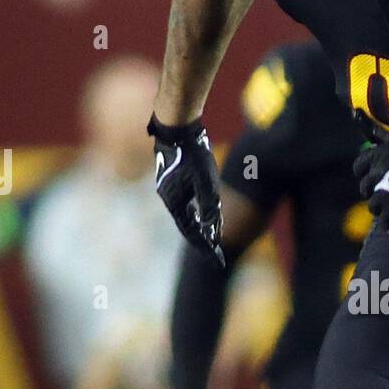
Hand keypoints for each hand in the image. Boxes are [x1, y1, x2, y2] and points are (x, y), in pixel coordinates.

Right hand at [148, 114, 224, 265]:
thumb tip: (214, 230)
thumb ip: (210, 205)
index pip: (192, 233)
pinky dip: (195, 213)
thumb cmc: (192, 153)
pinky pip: (185, 204)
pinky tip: (203, 214)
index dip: (206, 248)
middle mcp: (169, 199)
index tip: (219, 260)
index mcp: (175, 202)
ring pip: (186, 215)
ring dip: (199, 228)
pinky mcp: (172, 180)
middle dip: (203, 242)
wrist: (176, 127)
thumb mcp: (205, 180)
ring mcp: (169, 189)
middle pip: (188, 227)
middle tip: (217, 254)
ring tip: (212, 239)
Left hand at [352, 114, 388, 229]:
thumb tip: (354, 111)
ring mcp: (382, 196)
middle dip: (377, 190)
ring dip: (384, 205)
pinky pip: (383, 220)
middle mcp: (376, 176)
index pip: (358, 167)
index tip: (380, 176)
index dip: (368, 172)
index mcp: (377, 158)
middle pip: (365, 188)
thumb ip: (377, 132)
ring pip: (373, 205)